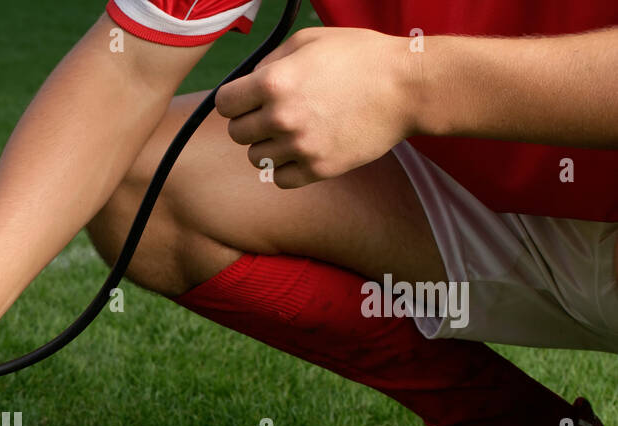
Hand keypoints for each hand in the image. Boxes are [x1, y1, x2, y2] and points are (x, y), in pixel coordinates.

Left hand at [215, 27, 417, 187]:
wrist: (407, 87)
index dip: (235, 100)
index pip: (224, 104)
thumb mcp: (310, 41)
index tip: (248, 99)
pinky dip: (285, 168)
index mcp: (274, 82)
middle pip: (237, 133)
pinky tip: (300, 151)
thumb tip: (247, 83)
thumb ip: (270, 61)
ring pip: (255, 158)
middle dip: (251, 122)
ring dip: (268, 146)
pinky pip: (279, 179)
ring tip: (293, 130)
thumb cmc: (361, 57)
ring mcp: (300, 147)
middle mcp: (281, 118)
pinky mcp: (318, 169)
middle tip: (274, 114)